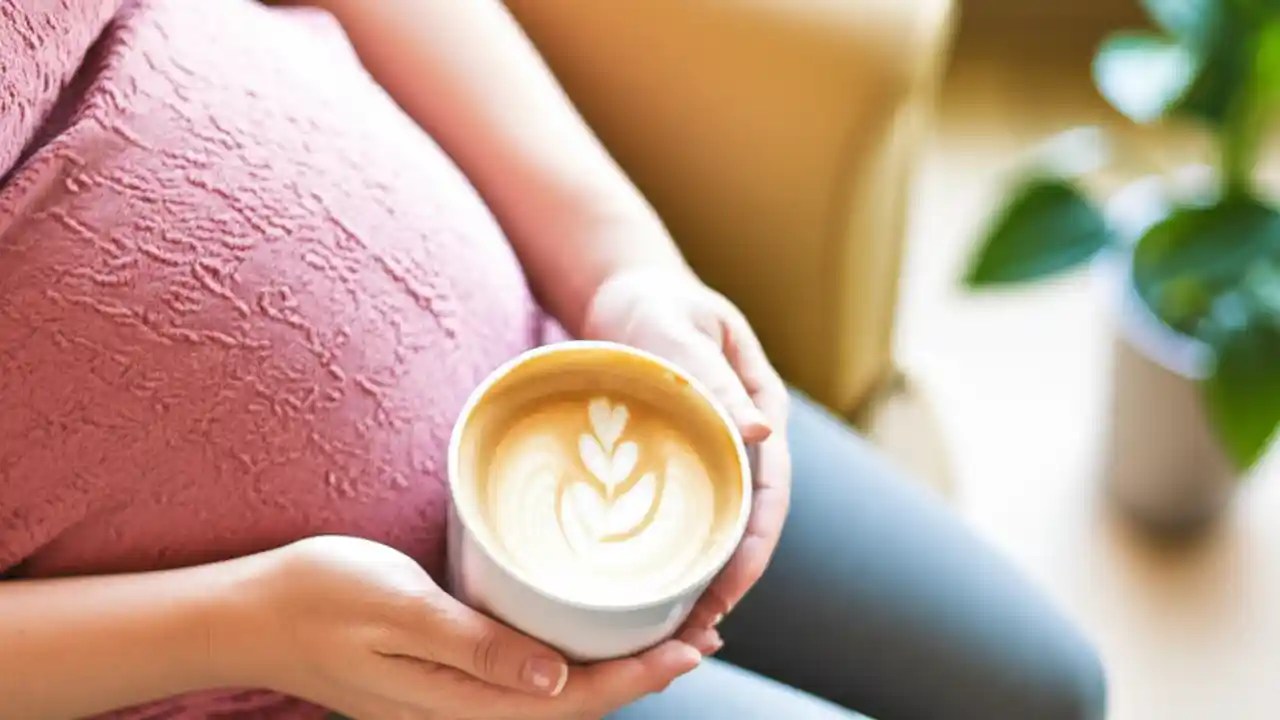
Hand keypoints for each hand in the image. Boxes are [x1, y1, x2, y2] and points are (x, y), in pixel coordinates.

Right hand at [223, 536, 701, 718]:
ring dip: (609, 673)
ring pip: (550, 701)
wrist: (246, 614)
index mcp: (455, 699)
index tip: (692, 643)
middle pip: (571, 708)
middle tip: (702, 633)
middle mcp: (458, 714)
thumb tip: (555, 680)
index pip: (570, 702)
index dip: (636, 676)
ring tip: (663, 638)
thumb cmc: (317, 594)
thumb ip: (474, 647)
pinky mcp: (436, 684)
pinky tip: (582, 640)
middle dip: (639, 676)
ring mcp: (445, 704)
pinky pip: (520, 687)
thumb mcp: (396, 607)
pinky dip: (567, 666)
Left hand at [584, 269, 792, 650]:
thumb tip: (760, 430)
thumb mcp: (679, 328)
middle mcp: (745, 440)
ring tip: (674, 626)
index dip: (754, 547)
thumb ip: (713, 374)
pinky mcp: (679, 462)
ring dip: (702, 575)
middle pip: (748, 523)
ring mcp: (713, 453)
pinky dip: (673, 553)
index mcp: (760, 409)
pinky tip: (651, 588)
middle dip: (730, 579)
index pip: (769, 491)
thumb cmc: (654, 301)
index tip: (727, 590)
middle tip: (696, 631)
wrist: (625, 292)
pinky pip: (683, 515)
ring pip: (718, 526)